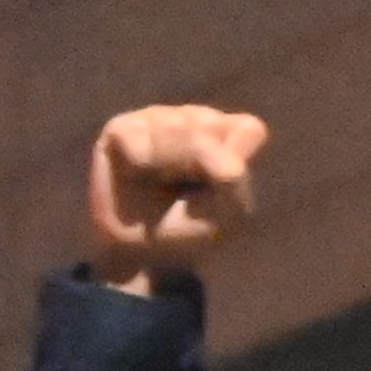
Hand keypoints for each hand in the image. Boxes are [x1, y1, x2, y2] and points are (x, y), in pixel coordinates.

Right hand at [83, 105, 269, 290]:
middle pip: (206, 130)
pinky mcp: (123, 127)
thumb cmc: (192, 230)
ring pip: (172, 128)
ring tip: (159, 183)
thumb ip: (229, 178)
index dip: (232, 165)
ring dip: (165, 167)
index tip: (220, 191)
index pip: (246, 129)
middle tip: (183, 192)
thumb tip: (202, 144)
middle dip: (194, 170)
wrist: (142, 252)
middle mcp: (198, 119)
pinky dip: (136, 159)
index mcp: (231, 134)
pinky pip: (132, 132)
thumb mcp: (227, 214)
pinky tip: (135, 173)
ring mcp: (160, 118)